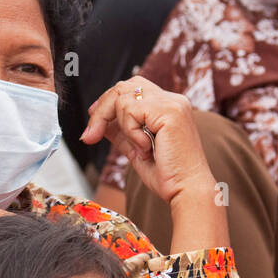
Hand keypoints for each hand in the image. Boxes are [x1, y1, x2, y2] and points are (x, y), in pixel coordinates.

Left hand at [81, 78, 216, 207]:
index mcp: (169, 106)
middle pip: (125, 86)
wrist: (187, 191)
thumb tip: (100, 123)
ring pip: (123, 98)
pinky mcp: (169, 112)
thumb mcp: (137, 150)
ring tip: (139, 148)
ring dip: (121, 126)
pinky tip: (146, 147)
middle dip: (102, 109)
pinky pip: (131, 111)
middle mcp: (173, 100)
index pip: (133, 89)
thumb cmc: (168, 176)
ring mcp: (172, 103)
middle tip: (90, 135)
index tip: (94, 123)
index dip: (108, 101)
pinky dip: (131, 132)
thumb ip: (122, 133)